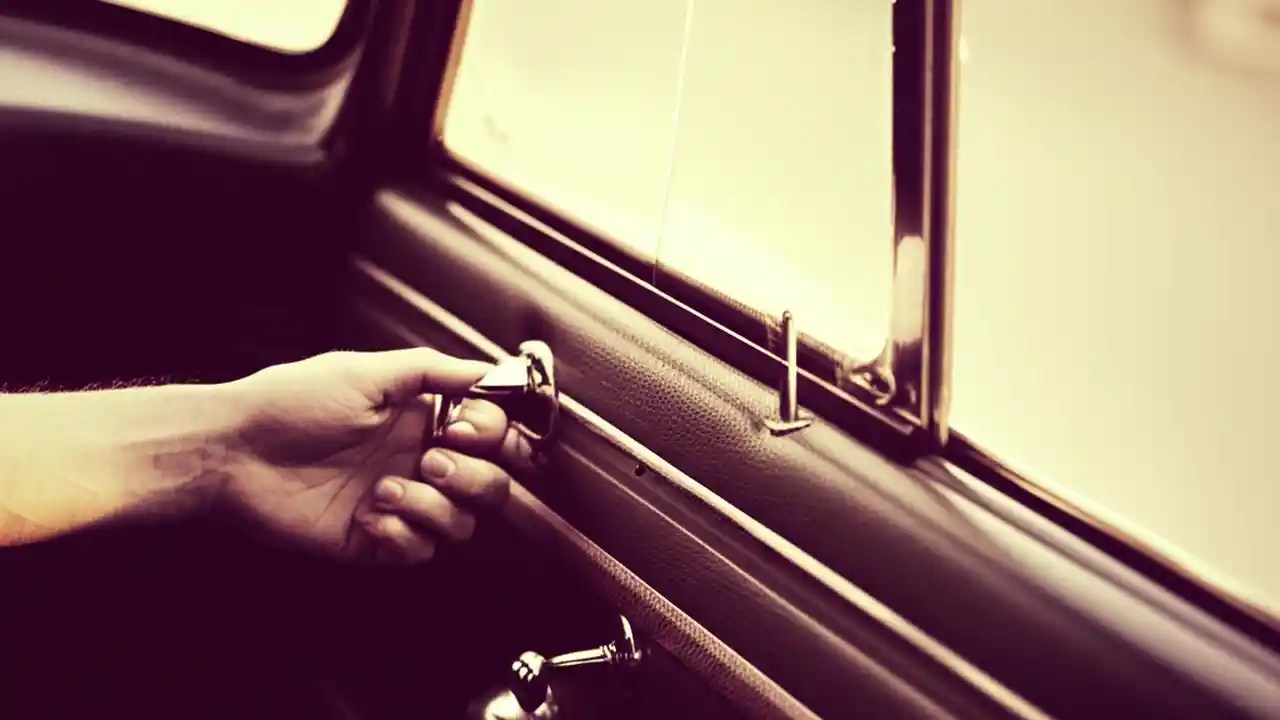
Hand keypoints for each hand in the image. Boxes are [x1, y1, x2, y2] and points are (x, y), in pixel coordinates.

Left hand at [218, 349, 527, 563]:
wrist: (233, 449)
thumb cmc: (292, 402)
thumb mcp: (367, 373)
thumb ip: (434, 371)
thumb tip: (492, 369)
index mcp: (423, 419)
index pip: (493, 435)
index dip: (494, 437)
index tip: (464, 429)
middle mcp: (419, 461)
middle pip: (490, 486)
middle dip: (473, 478)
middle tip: (431, 462)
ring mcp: (400, 504)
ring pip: (461, 524)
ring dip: (434, 508)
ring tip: (386, 490)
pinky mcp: (375, 540)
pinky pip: (419, 551)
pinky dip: (401, 534)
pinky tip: (366, 514)